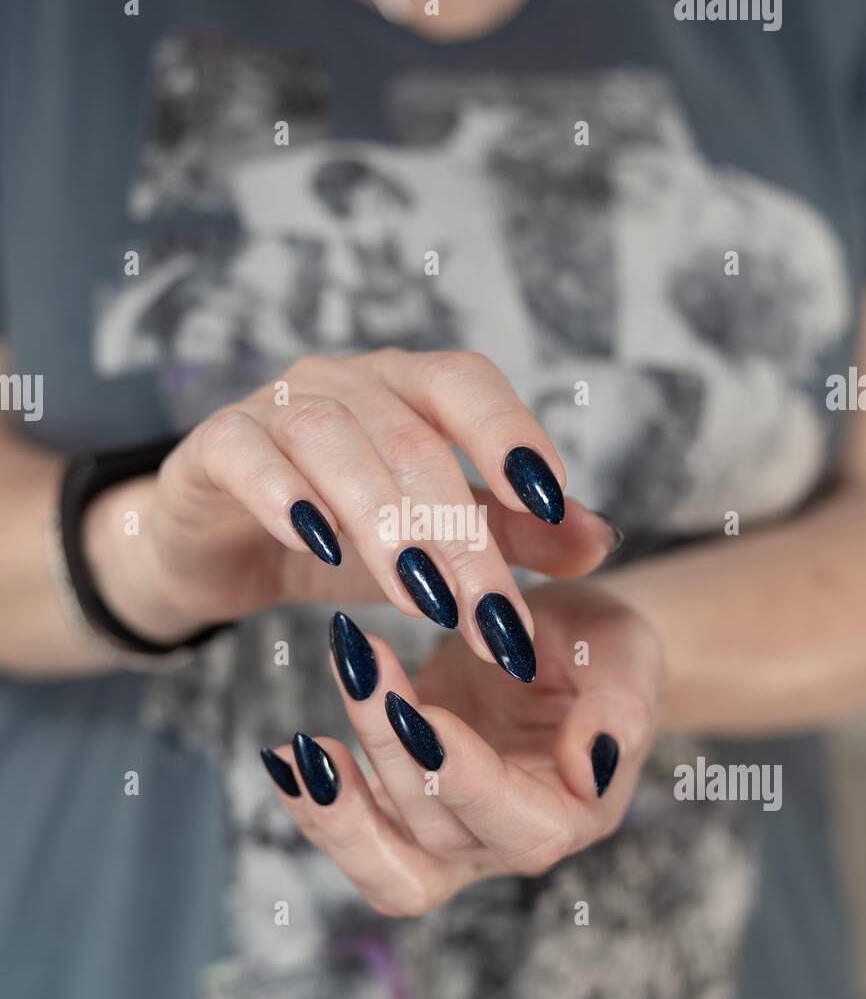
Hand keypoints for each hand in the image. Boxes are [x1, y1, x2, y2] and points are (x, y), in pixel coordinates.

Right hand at [84, 349, 613, 655]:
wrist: (222, 552)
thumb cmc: (340, 535)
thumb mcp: (433, 540)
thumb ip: (512, 534)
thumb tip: (599, 539)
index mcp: (405, 387)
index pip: (465, 383)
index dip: (508, 431)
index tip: (547, 496)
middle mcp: (343, 381)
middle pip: (412, 437)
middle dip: (460, 532)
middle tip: (494, 616)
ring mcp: (273, 406)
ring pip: (336, 442)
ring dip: (385, 522)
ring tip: (422, 598)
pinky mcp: (213, 445)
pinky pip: (249, 454)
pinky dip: (286, 495)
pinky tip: (317, 544)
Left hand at [261, 580, 663, 914]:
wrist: (562, 649)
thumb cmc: (601, 647)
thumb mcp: (625, 654)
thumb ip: (620, 708)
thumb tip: (588, 767)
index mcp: (575, 812)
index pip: (518, 822)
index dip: (466, 777)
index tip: (423, 715)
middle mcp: (510, 843)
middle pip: (440, 833)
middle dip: (393, 752)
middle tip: (361, 667)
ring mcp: (454, 838)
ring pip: (388, 864)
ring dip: (340, 809)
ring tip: (304, 750)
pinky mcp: (408, 814)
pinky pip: (358, 839)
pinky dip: (317, 808)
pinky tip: (285, 759)